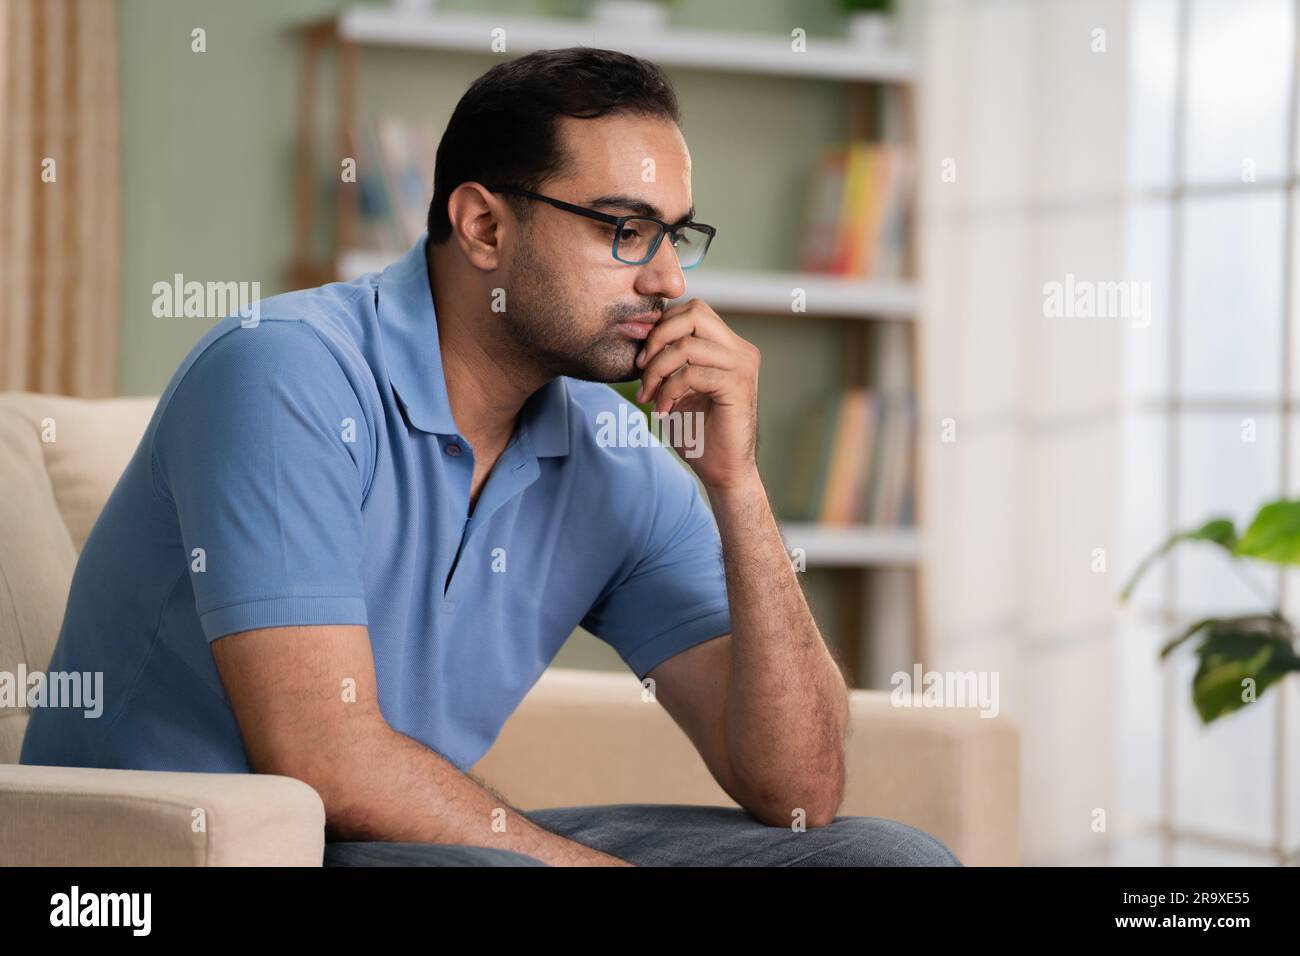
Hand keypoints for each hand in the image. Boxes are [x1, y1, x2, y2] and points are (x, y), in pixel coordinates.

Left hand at [634, 297, 760, 490]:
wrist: (722, 470)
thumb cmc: (698, 431)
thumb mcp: (678, 386)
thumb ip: (669, 358)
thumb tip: (642, 334)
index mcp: (728, 345)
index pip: (692, 310)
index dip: (661, 327)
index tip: (642, 360)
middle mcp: (740, 350)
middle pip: (693, 313)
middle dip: (658, 338)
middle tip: (642, 369)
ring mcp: (742, 365)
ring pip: (687, 344)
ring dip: (658, 370)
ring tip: (649, 396)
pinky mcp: (738, 386)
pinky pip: (692, 374)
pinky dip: (669, 391)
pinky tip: (663, 410)